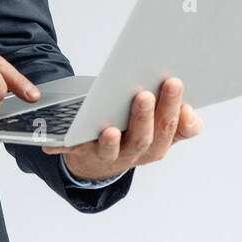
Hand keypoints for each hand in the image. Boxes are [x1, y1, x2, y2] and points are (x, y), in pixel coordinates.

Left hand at [42, 76, 201, 180]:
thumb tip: (190, 112)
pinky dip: (62, 146)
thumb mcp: (159, 125)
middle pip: (145, 139)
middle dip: (145, 117)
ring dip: (111, 141)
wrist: (99, 158)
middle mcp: (136, 152)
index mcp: (159, 143)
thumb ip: (179, 120)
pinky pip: (72, 150)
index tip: (175, 83)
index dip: (177, 111)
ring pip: (113, 150)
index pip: (173, 130)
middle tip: (144, 94)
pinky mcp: (82, 152)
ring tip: (109, 129)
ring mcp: (109, 155)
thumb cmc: (134, 129)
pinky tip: (51, 141)